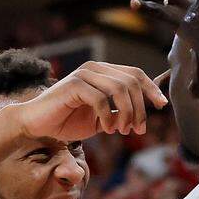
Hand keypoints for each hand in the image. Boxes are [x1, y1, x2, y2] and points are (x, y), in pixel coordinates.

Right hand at [16, 61, 166, 139]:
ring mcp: (84, 74)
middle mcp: (95, 68)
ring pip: (119, 88)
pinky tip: (105, 128)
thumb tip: (145, 113)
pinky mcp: (74, 85)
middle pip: (131, 81)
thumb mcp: (101, 117)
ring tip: (121, 130)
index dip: (151, 88)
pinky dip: (107, 116)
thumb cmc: (67, 122)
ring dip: (126, 113)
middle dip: (139, 108)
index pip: (135, 74)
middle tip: (136, 129)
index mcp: (102, 72)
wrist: (37, 125)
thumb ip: (119, 111)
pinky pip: (101, 99)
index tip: (162, 105)